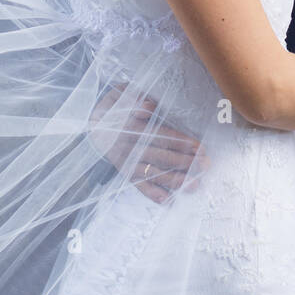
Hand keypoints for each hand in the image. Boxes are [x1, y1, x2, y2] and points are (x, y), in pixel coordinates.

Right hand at [90, 84, 208, 203]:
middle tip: (206, 165)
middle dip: (185, 162)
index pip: (161, 135)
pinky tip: (168, 201)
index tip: (199, 147)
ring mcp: (127, 161)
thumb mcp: (120, 94)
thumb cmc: (112, 106)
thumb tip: (149, 106)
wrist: (89, 123)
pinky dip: (152, 194)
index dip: (180, 142)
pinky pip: (138, 185)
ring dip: (174, 180)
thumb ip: (134, 98)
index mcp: (131, 126)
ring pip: (153, 173)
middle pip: (161, 156)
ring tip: (194, 185)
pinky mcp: (124, 172)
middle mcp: (130, 146)